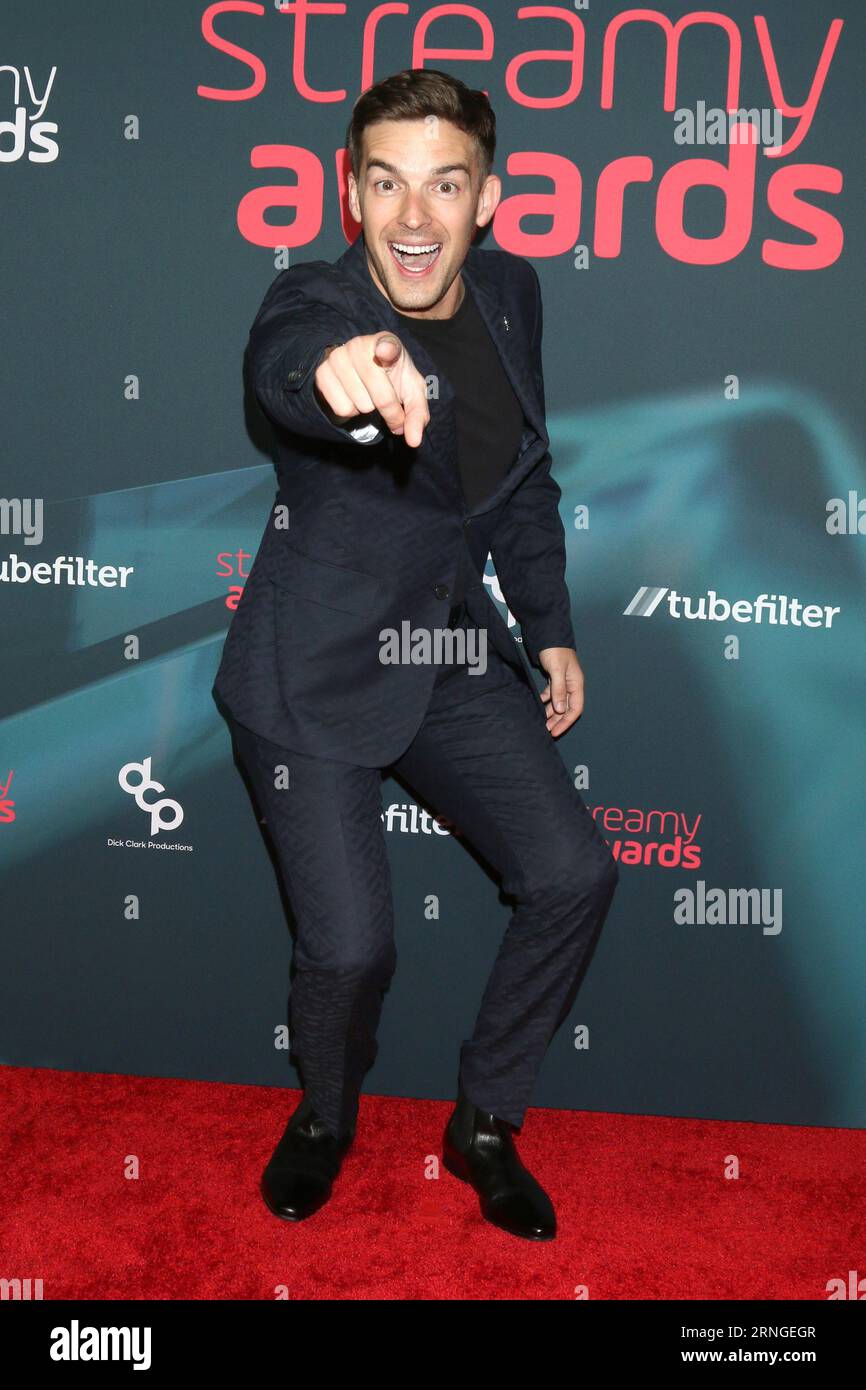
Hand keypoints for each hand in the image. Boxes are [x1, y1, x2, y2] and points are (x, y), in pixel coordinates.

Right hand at [314, 333, 430, 446]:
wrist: (363, 369)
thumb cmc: (393, 379)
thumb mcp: (412, 392)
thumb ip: (417, 414)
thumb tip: (414, 441)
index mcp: (387, 342)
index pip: (387, 346)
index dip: (387, 350)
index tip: (385, 351)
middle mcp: (359, 345)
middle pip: (381, 397)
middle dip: (392, 414)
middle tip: (393, 413)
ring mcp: (337, 357)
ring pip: (361, 406)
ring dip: (369, 410)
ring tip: (370, 396)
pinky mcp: (322, 372)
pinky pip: (342, 409)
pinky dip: (352, 411)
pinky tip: (354, 397)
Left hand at [538, 647, 583, 735]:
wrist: (548, 634)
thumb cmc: (555, 650)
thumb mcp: (557, 670)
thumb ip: (559, 690)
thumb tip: (561, 710)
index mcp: (576, 683)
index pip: (575, 708)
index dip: (566, 722)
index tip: (555, 731)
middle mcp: (572, 684)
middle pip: (567, 708)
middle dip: (558, 720)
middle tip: (546, 730)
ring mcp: (563, 682)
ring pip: (559, 702)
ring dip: (551, 712)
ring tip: (542, 721)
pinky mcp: (554, 678)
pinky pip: (552, 694)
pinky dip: (546, 700)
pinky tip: (538, 704)